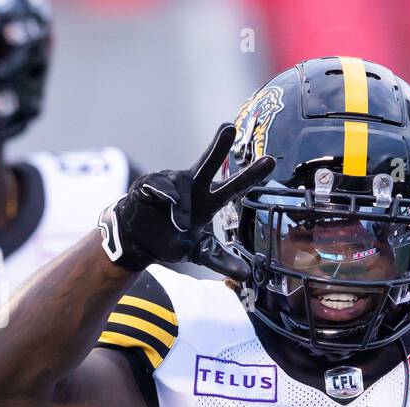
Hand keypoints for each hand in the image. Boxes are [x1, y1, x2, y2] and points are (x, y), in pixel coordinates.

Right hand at [98, 123, 275, 275]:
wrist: (138, 241)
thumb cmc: (172, 239)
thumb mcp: (198, 253)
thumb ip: (220, 260)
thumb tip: (244, 276)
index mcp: (208, 201)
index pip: (233, 186)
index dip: (251, 174)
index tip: (271, 160)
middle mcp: (192, 186)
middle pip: (208, 162)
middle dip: (218, 145)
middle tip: (229, 127)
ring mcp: (170, 182)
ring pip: (182, 184)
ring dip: (183, 207)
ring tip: (181, 224)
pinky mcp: (148, 184)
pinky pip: (158, 184)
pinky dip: (163, 193)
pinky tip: (165, 201)